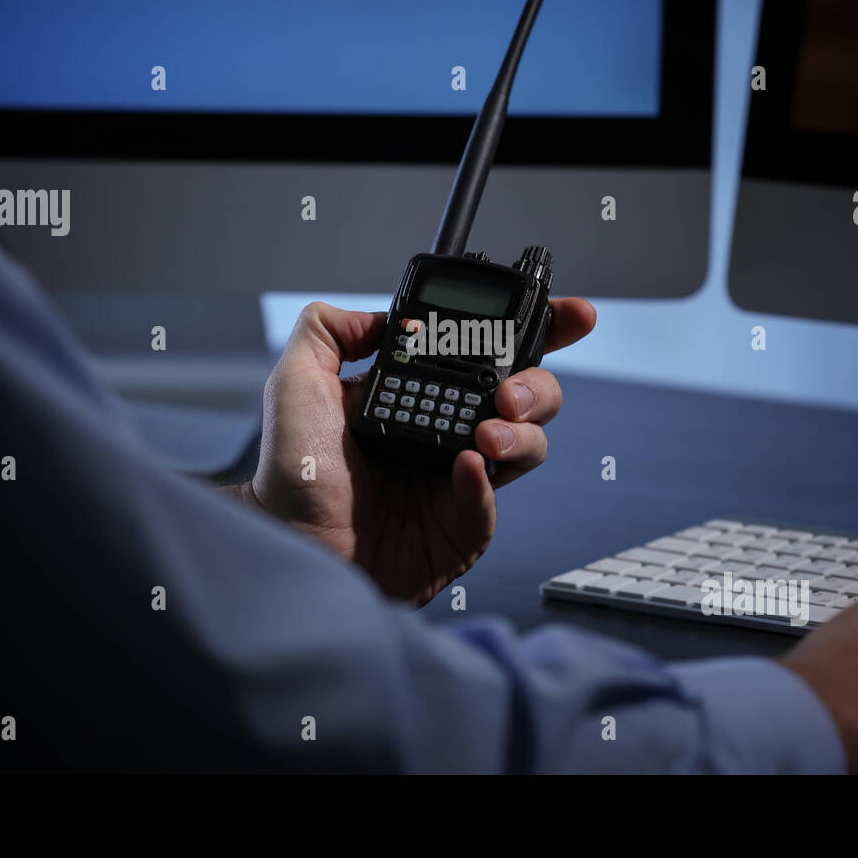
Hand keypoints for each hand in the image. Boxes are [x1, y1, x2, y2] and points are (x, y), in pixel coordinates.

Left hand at [247, 299, 595, 604]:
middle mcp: (448, 431)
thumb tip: (381, 317)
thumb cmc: (291, 476)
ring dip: (522, 432)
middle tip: (507, 391)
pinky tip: (462, 469)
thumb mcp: (296, 381)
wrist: (290, 544)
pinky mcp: (463, 525)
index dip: (535, 329)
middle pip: (528, 396)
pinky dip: (483, 483)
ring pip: (529, 445)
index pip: (486, 354)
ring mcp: (461, 480)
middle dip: (537, 384)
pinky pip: (494, 500)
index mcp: (421, 394)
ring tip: (486, 434)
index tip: (566, 314)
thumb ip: (330, 330)